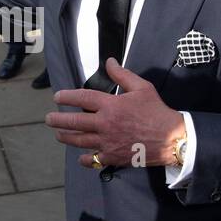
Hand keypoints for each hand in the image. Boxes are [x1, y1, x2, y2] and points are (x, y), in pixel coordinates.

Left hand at [45, 58, 183, 168]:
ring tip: (58, 135)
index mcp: (111, 105)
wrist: (171, 138)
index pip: (82, 98)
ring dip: (66, 137)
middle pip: (74, 121)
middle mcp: (105, 124)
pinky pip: (94, 159)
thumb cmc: (156, 111)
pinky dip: (85, 159)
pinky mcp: (113, 156)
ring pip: (79, 140)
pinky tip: (81, 157)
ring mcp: (107, 142)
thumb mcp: (142, 87)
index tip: (57, 96)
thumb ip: (122, 75)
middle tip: (49, 119)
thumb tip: (109, 61)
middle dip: (58, 120)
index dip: (67, 96)